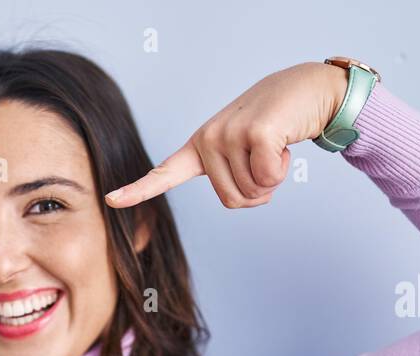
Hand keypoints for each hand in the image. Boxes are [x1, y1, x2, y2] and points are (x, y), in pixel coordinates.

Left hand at [104, 62, 347, 209]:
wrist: (308, 90)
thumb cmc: (276, 126)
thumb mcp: (245, 151)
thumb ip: (234, 175)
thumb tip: (242, 198)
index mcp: (200, 146)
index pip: (164, 173)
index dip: (138, 190)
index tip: (111, 201)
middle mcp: (207, 139)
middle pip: (231, 200)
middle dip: (258, 192)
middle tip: (267, 159)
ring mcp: (227, 134)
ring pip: (250, 193)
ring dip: (272, 179)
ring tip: (274, 147)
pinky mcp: (253, 134)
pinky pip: (267, 179)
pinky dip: (283, 169)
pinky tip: (284, 141)